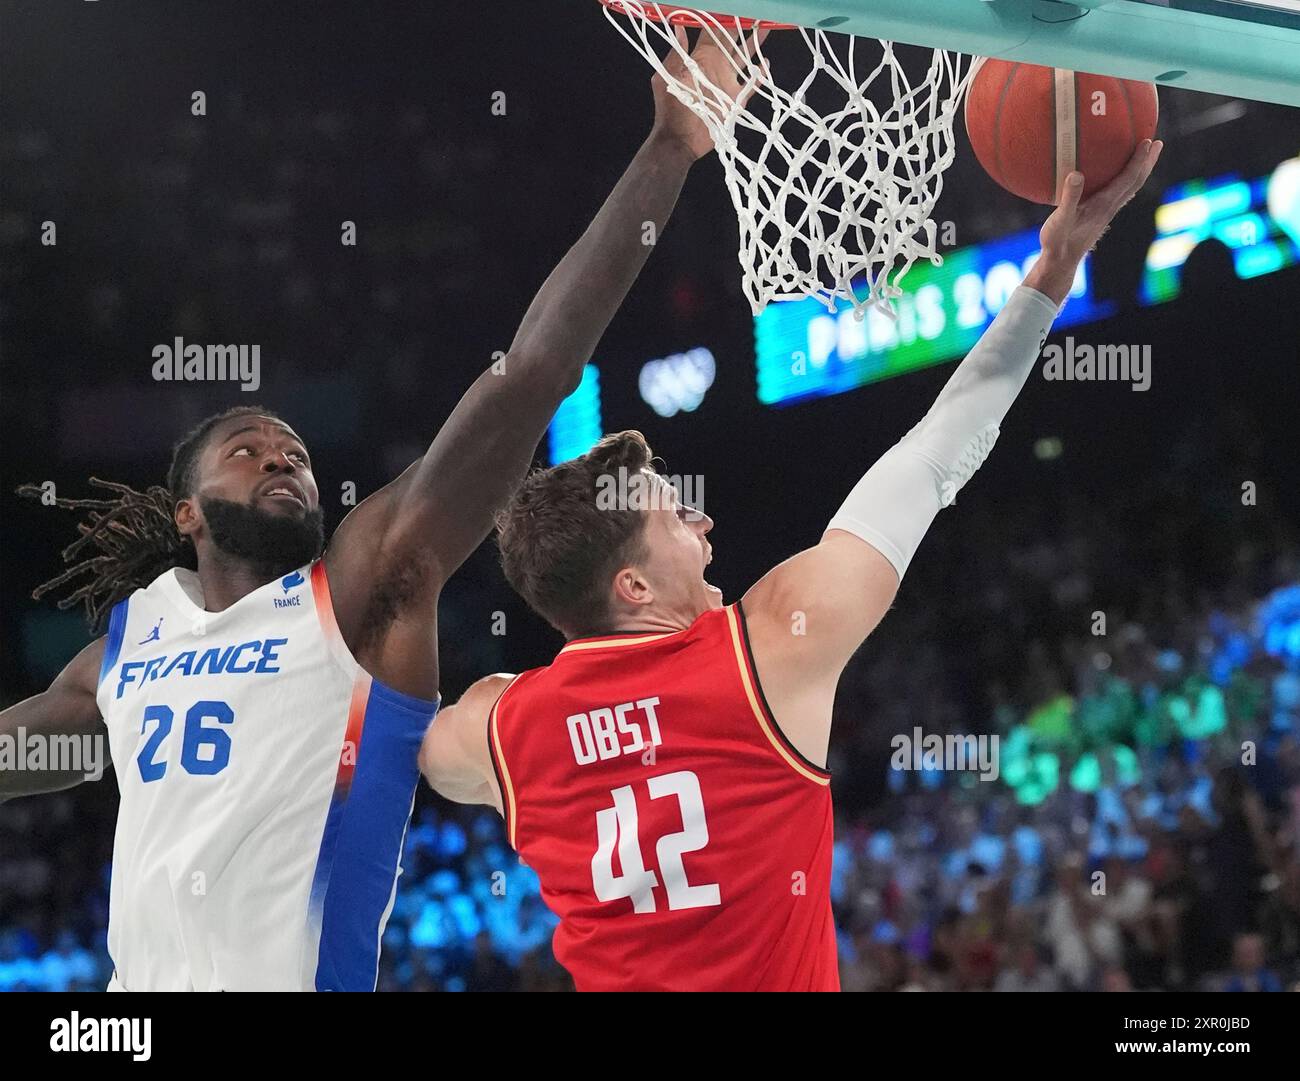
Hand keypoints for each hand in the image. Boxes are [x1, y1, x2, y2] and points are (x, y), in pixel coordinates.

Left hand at [651, 24, 767, 161]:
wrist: (678, 140)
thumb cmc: (669, 109)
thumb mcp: (665, 77)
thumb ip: (675, 53)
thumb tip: (679, 25)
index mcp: (699, 59)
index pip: (712, 33)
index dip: (720, 18)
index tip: (731, 7)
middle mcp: (715, 67)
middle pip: (732, 42)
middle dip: (742, 26)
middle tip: (754, 11)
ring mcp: (727, 83)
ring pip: (745, 58)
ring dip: (755, 44)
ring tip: (766, 26)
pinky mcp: (735, 101)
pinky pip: (751, 86)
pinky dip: (760, 76)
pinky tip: (766, 64)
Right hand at [1026, 139, 1163, 302]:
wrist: (1060, 262)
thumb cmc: (1057, 241)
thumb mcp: (1060, 219)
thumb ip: (1069, 197)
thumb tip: (1076, 174)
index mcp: (1103, 205)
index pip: (1127, 179)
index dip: (1138, 160)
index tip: (1148, 141)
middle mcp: (1109, 207)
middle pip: (1136, 182)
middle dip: (1147, 162)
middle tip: (1157, 143)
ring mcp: (1106, 213)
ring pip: (1130, 188)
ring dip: (1140, 170)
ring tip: (1145, 156)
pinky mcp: (1099, 216)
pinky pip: (1118, 193)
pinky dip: (1125, 180)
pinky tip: (1118, 177)